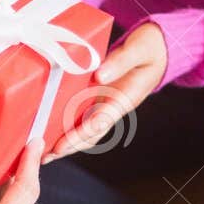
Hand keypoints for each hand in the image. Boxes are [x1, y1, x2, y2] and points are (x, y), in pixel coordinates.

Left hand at [45, 20, 167, 159]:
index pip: (101, 120)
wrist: (159, 48)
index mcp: (125, 98)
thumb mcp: (139, 49)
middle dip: (70, 146)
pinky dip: (67, 126)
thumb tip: (99, 75)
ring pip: (85, 129)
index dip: (80, 134)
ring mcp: (106, 103)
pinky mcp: (99, 97)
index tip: (62, 145)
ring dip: (67, 142)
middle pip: (91, 133)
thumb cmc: (150, 47)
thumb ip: (120, 61)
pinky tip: (49, 130)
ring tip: (44, 153)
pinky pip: (82, 115)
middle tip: (46, 156)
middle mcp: (114, 105)